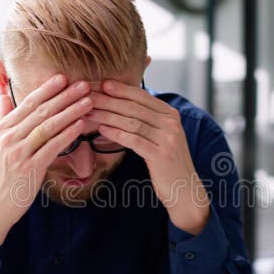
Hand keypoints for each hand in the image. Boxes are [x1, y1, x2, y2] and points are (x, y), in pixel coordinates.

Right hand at [0, 75, 92, 251]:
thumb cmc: (1, 172)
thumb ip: (4, 116)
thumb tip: (3, 92)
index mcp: (4, 128)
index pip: (28, 103)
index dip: (47, 89)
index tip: (63, 77)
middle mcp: (10, 137)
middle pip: (41, 111)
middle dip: (65, 96)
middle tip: (84, 84)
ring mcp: (20, 152)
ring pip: (48, 126)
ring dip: (70, 112)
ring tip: (88, 102)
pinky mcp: (30, 168)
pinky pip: (52, 147)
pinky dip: (67, 134)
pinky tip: (80, 125)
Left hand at [87, 80, 209, 234]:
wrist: (185, 190)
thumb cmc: (167, 163)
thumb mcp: (162, 136)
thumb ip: (148, 120)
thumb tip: (123, 105)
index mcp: (170, 114)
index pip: (142, 96)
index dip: (121, 89)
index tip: (101, 83)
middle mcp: (171, 122)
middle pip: (134, 107)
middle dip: (109, 100)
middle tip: (88, 95)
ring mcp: (168, 138)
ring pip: (132, 122)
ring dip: (108, 116)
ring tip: (89, 112)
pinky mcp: (161, 154)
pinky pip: (134, 140)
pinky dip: (116, 133)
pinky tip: (101, 130)